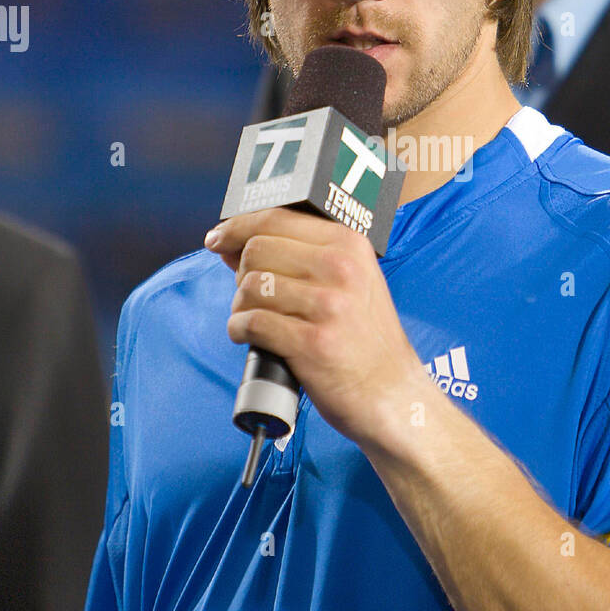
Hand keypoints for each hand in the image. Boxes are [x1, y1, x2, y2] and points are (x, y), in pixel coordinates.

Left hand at [205, 208, 425, 446]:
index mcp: (349, 244)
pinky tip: (251, 337)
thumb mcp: (351, 281)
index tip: (218, 238)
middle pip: (256, 251)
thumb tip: (234, 243)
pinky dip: (240, 330)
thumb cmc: (365, 338)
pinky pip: (251, 322)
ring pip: (250, 287)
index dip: (237, 227)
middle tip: (255, 297)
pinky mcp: (312, 343)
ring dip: (241, 306)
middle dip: (243, 274)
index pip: (276, 219)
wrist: (391, 392)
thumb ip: (301, 256)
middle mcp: (341, 268)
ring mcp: (328, 305)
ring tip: (258, 320)